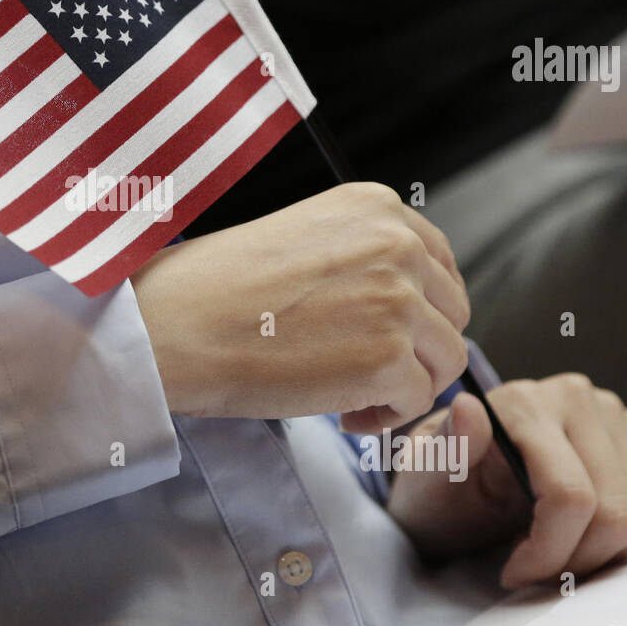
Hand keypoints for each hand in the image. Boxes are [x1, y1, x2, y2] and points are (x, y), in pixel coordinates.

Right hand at [130, 182, 469, 425]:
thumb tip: (400, 304)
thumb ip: (359, 258)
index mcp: (376, 208)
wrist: (176, 324)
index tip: (388, 333)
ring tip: (351, 397)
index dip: (419, 308)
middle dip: (416, 349)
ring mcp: (400, 301)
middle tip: (365, 371)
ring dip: (404, 386)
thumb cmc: (215, 288)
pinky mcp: (390, 359)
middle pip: (450, 313)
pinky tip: (341, 414)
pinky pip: (417, 402)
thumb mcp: (301, 239)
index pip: (439, 263)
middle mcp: (399, 245)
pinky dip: (383, 418)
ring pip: (444, 361)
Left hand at [386, 374, 626, 588]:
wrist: (459, 479)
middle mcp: (574, 397)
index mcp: (523, 403)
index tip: (514, 573)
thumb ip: (446, 451)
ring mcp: (609, 416)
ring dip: (593, 554)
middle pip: (611, 511)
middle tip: (534, 572)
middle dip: (572, 559)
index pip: (568, 495)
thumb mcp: (424, 478)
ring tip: (546, 550)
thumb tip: (468, 410)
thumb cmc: (439, 484)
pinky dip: (610, 541)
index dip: (548, 551)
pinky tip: (570, 534)